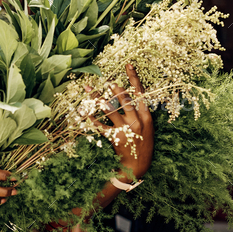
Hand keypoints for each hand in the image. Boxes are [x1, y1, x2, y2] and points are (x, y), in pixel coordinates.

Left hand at [94, 64, 153, 181]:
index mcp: (146, 117)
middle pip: (124, 100)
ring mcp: (125, 130)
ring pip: (110, 111)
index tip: (128, 65)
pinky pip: (101, 126)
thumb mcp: (147, 127)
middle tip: (107, 81)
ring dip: (99, 100)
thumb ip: (139, 112)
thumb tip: (128, 94)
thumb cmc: (142, 144)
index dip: (134, 78)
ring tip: (90, 91)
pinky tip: (85, 112)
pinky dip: (92, 119)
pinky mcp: (115, 138)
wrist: (138, 166)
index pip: (140, 93)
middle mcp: (136, 121)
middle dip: (115, 89)